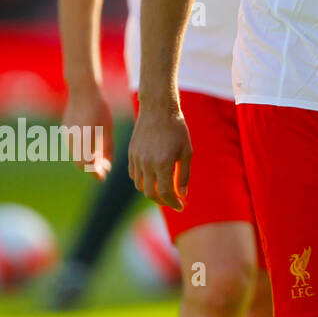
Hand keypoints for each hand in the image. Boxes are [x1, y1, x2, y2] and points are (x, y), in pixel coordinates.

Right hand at [62, 84, 112, 178]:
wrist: (83, 91)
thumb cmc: (99, 109)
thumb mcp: (107, 129)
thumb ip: (107, 148)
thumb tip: (107, 165)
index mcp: (83, 140)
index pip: (86, 165)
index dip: (94, 173)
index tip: (103, 177)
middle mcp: (72, 140)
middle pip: (79, 163)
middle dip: (91, 169)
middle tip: (103, 170)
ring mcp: (66, 135)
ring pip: (75, 155)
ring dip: (86, 161)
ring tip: (100, 160)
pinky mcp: (65, 131)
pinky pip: (73, 147)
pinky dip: (82, 152)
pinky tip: (93, 149)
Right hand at [128, 96, 190, 210]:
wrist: (158, 110)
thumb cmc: (177, 129)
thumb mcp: (187, 151)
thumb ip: (184, 174)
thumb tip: (182, 194)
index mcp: (163, 164)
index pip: (165, 193)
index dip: (173, 203)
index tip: (181, 206)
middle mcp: (147, 164)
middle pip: (151, 193)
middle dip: (163, 201)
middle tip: (173, 201)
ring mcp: (136, 159)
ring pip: (140, 185)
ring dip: (151, 192)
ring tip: (164, 191)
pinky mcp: (130, 154)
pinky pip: (134, 175)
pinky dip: (142, 181)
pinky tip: (152, 179)